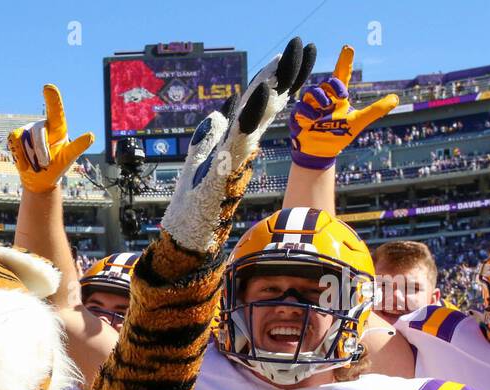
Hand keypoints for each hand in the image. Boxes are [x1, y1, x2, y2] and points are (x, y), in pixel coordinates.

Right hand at [6, 85, 93, 192]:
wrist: (39, 179)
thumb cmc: (56, 167)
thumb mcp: (68, 159)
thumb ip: (77, 146)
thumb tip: (91, 135)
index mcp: (58, 127)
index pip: (56, 111)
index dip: (52, 99)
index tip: (48, 88)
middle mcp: (43, 125)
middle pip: (39, 133)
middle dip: (41, 151)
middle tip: (45, 163)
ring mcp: (28, 129)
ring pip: (25, 138)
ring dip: (30, 156)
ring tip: (36, 164)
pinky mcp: (17, 136)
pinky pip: (14, 141)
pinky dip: (19, 156)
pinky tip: (25, 164)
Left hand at [162, 38, 314, 255]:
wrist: (186, 242)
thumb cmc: (193, 208)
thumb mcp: (199, 160)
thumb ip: (210, 135)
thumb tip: (220, 111)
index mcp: (234, 142)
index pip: (260, 102)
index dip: (277, 77)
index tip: (293, 53)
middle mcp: (238, 148)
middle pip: (266, 104)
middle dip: (284, 75)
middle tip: (304, 46)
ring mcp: (232, 159)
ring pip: (257, 117)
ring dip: (272, 87)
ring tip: (286, 59)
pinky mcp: (223, 173)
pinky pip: (238, 138)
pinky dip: (248, 115)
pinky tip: (258, 94)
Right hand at [290, 46, 397, 169]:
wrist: (321, 152)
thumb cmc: (338, 134)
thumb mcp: (359, 121)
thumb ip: (376, 110)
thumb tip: (396, 99)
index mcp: (337, 96)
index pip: (341, 74)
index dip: (344, 61)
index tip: (348, 48)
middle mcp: (324, 98)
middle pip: (326, 82)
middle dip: (334, 85)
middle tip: (344, 96)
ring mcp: (310, 106)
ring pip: (311, 91)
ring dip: (320, 96)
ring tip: (327, 107)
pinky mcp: (299, 117)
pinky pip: (300, 108)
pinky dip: (307, 111)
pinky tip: (315, 118)